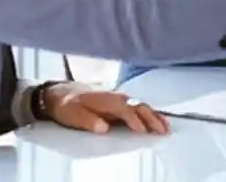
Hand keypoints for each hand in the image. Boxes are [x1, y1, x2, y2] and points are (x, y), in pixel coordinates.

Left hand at [44, 82, 168, 134]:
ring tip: (165, 127)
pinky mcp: (119, 101)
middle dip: (152, 118)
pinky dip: (149, 112)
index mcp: (107, 99)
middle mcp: (117, 97)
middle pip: (139, 106)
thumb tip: (104, 127)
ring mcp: (119, 98)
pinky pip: (138, 106)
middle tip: (162, 130)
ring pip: (141, 105)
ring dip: (154, 115)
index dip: (135, 120)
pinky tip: (155, 118)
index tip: (143, 131)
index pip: (126, 110)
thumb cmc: (67, 105)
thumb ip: (89, 121)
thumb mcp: (73, 115)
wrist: (61, 93)